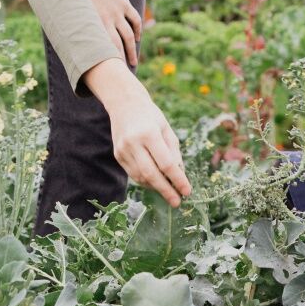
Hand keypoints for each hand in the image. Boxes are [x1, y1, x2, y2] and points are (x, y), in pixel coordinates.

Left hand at [78, 0, 141, 67]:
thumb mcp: (76, 4)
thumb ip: (76, 19)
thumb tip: (63, 34)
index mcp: (93, 21)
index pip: (101, 45)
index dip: (104, 60)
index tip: (104, 72)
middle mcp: (107, 18)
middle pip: (117, 44)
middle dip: (121, 60)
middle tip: (122, 73)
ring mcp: (118, 11)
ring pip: (129, 35)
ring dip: (132, 50)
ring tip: (133, 62)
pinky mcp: (125, 4)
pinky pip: (134, 20)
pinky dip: (137, 30)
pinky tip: (137, 38)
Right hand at [92, 65, 190, 206]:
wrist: (124, 104)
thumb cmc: (150, 115)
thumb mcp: (166, 128)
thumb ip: (173, 152)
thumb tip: (179, 175)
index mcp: (149, 133)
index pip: (166, 163)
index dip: (177, 179)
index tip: (187, 191)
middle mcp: (133, 143)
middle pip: (151, 174)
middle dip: (166, 190)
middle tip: (177, 201)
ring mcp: (123, 150)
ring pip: (141, 177)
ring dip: (156, 187)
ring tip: (169, 192)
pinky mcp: (117, 155)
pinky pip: (133, 174)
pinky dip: (146, 181)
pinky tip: (155, 183)